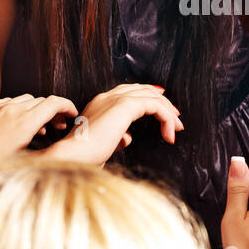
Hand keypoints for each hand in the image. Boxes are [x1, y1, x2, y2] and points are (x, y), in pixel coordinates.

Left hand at [0, 95, 77, 173]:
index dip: (67, 106)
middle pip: (41, 100)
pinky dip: (17, 109)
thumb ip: (39, 149)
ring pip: (25, 100)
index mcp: (24, 123)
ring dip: (35, 109)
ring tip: (37, 127)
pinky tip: (15, 125)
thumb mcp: (19, 162)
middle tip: (57, 126)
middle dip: (53, 110)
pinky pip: (7, 102)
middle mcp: (12, 110)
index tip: (71, 113)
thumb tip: (53, 152)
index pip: (54, 103)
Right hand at [40, 83, 182, 165]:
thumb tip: (127, 138)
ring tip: (176, 128)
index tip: (163, 112)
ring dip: (167, 111)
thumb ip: (115, 138)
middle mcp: (106, 97)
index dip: (149, 99)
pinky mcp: (124, 105)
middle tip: (176, 118)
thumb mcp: (102, 146)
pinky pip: (154, 105)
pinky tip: (169, 134)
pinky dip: (166, 118)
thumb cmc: (82, 158)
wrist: (71, 158)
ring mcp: (114, 99)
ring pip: (151, 96)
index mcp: (99, 104)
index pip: (129, 92)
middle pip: (142, 89)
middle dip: (162, 102)